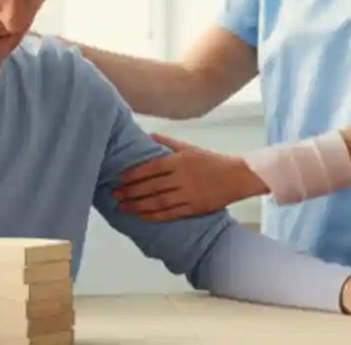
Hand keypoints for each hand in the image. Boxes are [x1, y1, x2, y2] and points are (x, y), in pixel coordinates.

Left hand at [112, 133, 268, 220]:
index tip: (120, 179)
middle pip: (152, 186)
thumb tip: (149, 134)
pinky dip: (154, 215)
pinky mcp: (193, 208)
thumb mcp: (189, 147)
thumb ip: (168, 142)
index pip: (152, 168)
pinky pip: (170, 213)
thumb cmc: (211, 160)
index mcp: (179, 161)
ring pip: (158, 201)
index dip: (134, 174)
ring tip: (123, 207)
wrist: (236, 176)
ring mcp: (187, 194)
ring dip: (138, 205)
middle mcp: (181, 178)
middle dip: (131, 191)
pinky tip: (142, 216)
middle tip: (114, 194)